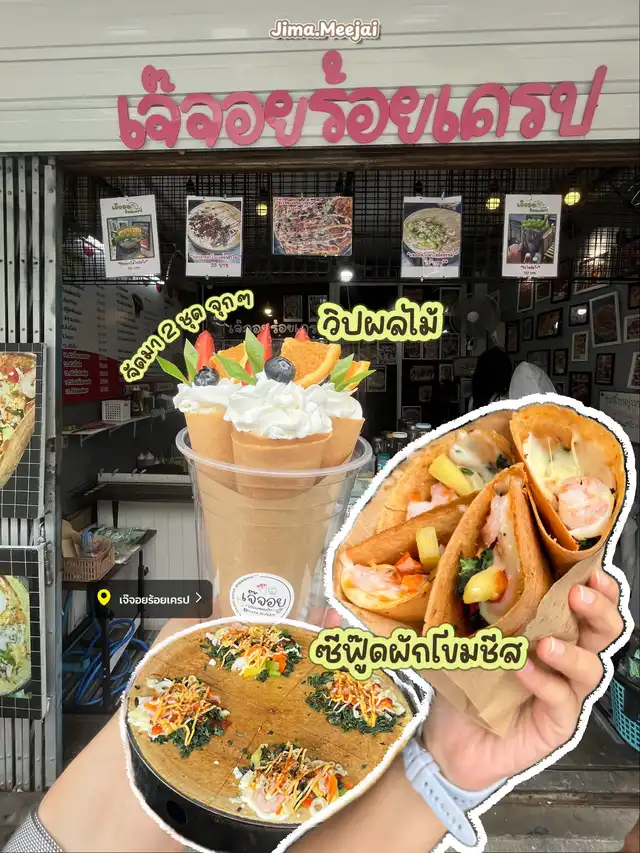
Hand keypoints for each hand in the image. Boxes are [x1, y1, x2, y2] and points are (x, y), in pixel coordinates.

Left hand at [423, 567, 623, 790]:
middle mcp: (566, 660)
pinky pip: (561, 700)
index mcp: (551, 631)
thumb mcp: (465, 638)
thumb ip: (473, 608)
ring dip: (571, 652)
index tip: (590, 567)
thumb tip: (460, 565)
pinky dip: (543, 682)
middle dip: (598, 610)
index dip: (596, 586)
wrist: (450, 739)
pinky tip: (521, 671)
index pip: (585, 605)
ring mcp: (565, 693)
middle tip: (577, 595)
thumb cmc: (465, 683)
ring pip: (592, 669)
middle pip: (604, 633)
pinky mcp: (557, 724)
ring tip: (546, 645)